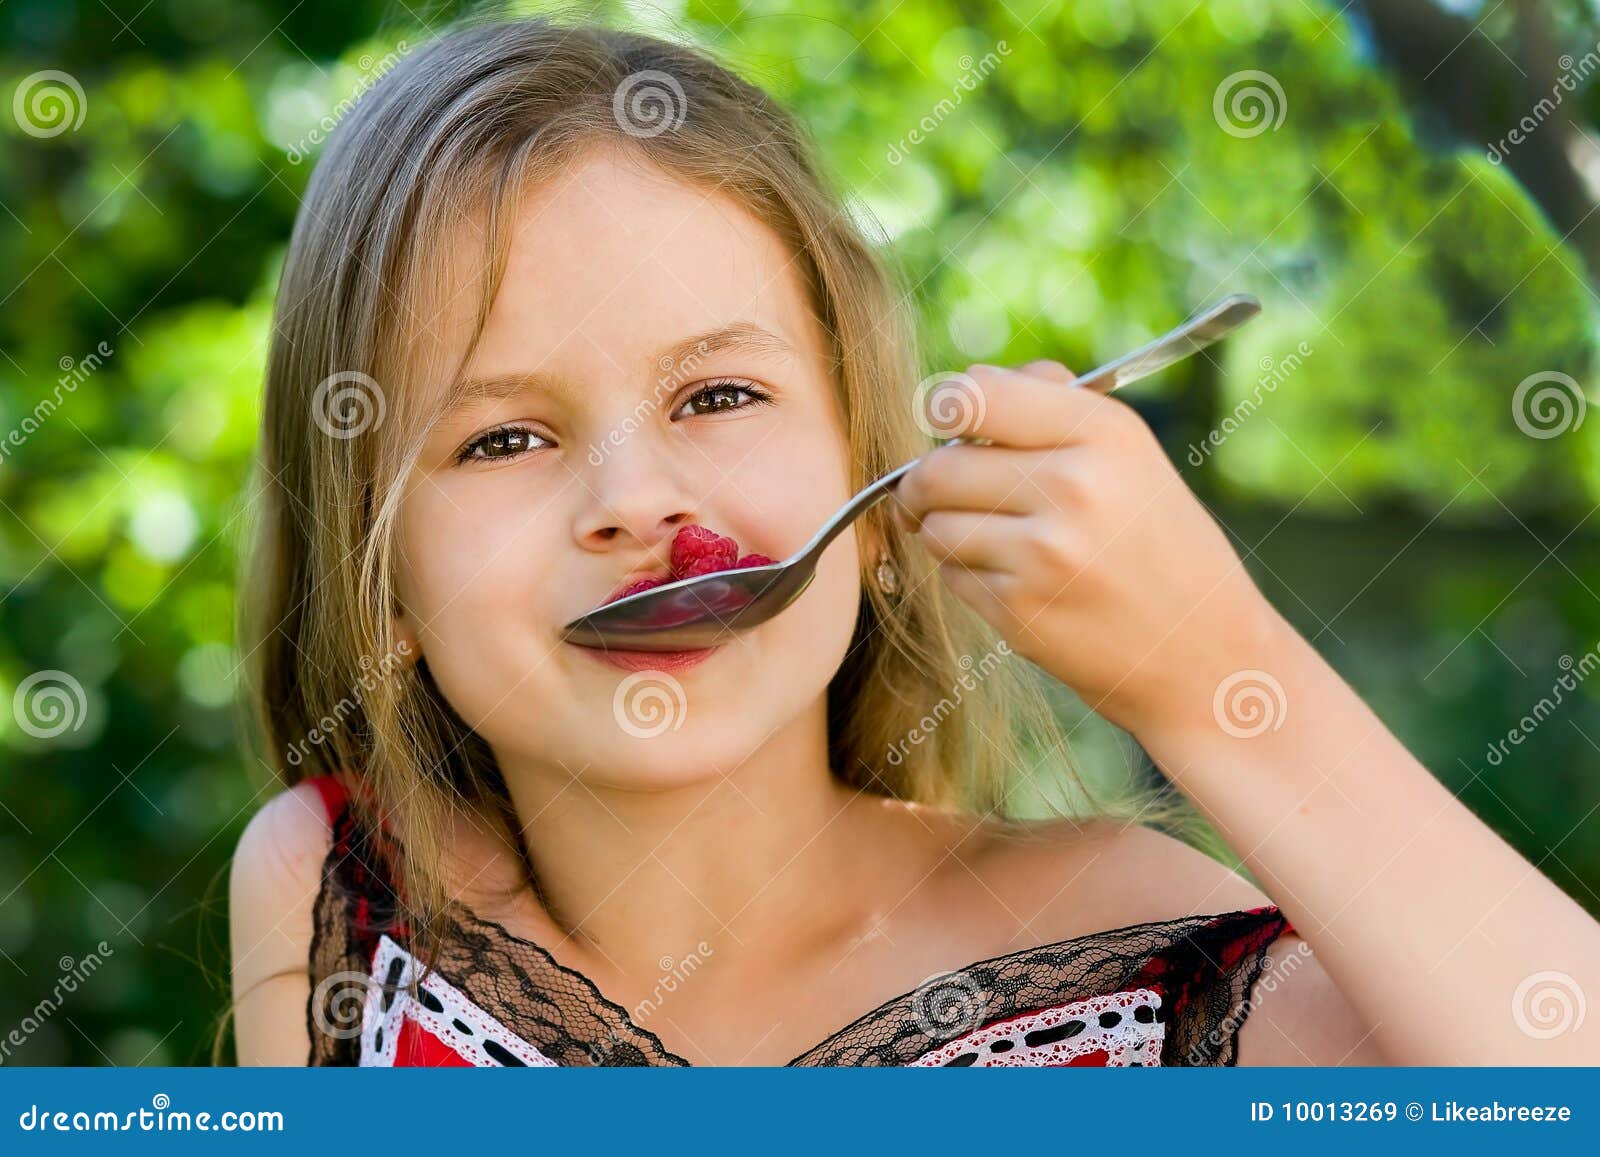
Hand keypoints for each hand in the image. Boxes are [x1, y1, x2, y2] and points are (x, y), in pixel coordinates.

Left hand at [891, 360, 1285, 736]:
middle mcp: (1073, 486)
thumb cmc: (1158, 545)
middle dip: (924, 484)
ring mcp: (1043, 553)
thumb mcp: (1131, 457)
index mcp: (1103, 433)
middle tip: (936, 495)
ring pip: (936, 525)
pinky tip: (1020, 584)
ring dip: (947, 534)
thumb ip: (1049, 408)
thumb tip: (960, 387)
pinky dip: (970, 579)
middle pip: (937, 467)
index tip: (947, 429)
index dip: (945, 411)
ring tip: (996, 542)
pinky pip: (953, 578)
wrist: (1206, 655)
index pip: (975, 396)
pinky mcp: (1021, 611)